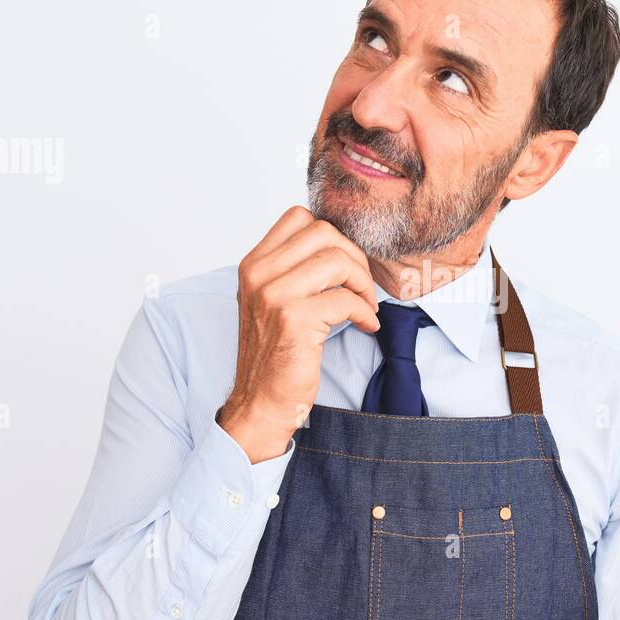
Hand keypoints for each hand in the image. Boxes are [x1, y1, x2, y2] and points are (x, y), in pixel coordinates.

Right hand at [217, 206, 379, 462]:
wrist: (260, 403)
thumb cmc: (274, 356)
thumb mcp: (273, 302)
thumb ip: (295, 270)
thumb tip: (341, 246)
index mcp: (254, 264)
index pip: (299, 216)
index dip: (333, 235)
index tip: (345, 263)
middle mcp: (259, 274)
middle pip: (323, 232)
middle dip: (354, 256)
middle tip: (362, 286)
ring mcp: (274, 295)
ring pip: (337, 259)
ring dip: (363, 283)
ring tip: (365, 305)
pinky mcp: (294, 319)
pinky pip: (346, 298)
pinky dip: (365, 311)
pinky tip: (366, 325)